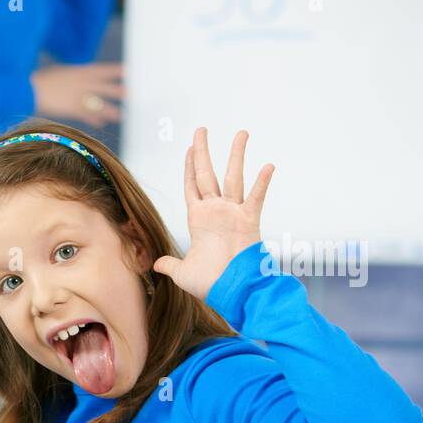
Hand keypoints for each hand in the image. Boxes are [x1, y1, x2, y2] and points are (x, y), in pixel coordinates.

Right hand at [30, 63, 123, 126]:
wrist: (30, 89)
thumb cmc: (43, 79)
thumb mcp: (61, 71)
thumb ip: (76, 75)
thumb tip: (84, 76)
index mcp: (82, 71)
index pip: (105, 70)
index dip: (118, 71)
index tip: (130, 72)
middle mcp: (84, 84)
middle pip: (108, 88)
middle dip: (120, 92)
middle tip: (134, 95)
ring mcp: (78, 97)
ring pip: (100, 104)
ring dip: (112, 110)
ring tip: (122, 115)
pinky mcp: (71, 109)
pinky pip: (87, 115)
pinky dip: (95, 119)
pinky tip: (102, 123)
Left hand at [153, 128, 274, 300]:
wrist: (231, 293)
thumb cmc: (209, 285)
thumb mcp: (182, 273)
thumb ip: (170, 264)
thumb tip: (154, 264)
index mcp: (198, 220)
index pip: (192, 187)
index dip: (189, 168)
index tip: (189, 149)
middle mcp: (216, 212)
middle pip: (208, 174)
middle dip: (203, 152)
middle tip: (201, 129)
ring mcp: (233, 214)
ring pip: (234, 177)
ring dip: (236, 155)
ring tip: (241, 132)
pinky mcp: (249, 221)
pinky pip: (256, 198)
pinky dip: (262, 182)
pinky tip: (268, 165)